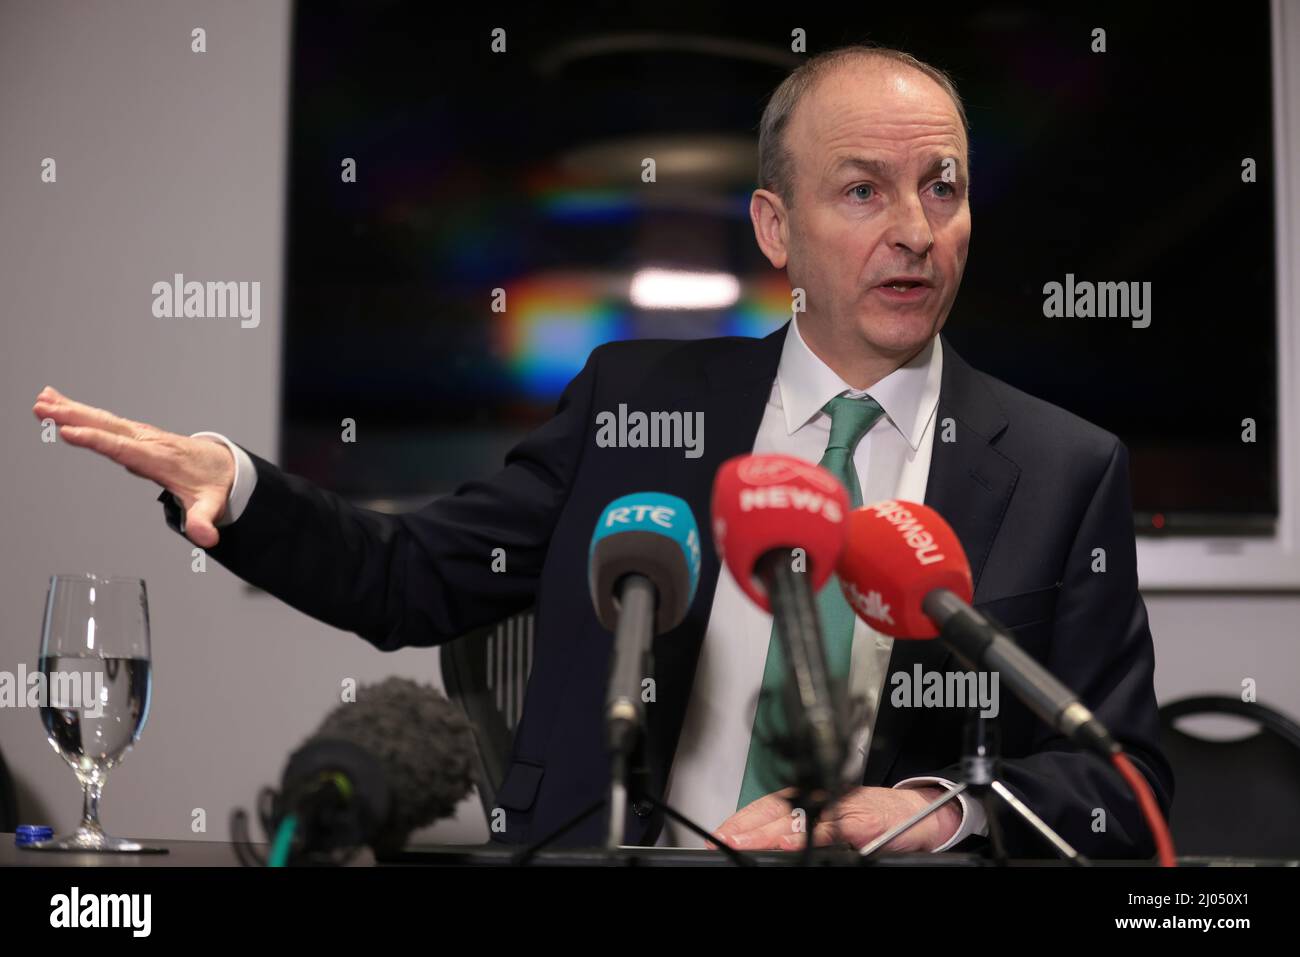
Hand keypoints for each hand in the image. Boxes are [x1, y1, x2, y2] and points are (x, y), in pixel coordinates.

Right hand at [32, 385, 235, 547]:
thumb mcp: (211, 505)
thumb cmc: (213, 485)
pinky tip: (59, 404)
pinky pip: (107, 422)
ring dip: (73, 410)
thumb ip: (204, 521)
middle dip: (77, 417)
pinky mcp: (137, 435)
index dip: (97, 440)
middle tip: (44, 408)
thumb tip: (206, 538)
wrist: (224, 465)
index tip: (70, 432)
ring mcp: (143, 436)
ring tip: (42, 402)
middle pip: (109, 429)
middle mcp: (149, 443)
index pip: (125, 450)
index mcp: (161, 460)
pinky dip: (83, 411)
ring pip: (105, 421)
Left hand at [710, 785, 961, 852]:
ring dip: (766, 832)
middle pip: (775, 811)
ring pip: (797, 820)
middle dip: (745, 826)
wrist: (916, 815)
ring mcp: (839, 810)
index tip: (720, 834)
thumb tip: (767, 843)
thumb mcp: (832, 820)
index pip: (767, 807)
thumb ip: (803, 829)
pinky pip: (828, 831)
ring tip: (742, 842)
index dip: (742, 820)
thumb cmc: (874, 818)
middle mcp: (821, 800)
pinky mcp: (859, 823)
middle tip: (721, 839)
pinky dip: (807, 837)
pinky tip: (788, 843)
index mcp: (810, 799)